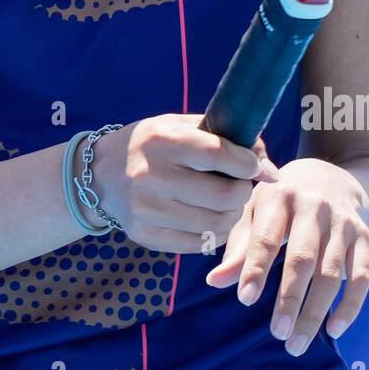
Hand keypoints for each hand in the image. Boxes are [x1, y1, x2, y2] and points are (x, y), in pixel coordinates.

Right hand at [85, 114, 278, 253]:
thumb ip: (223, 136)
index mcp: (163, 141)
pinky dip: (214, 232)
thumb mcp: (179, 126)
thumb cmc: (151, 145)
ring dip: (233, 214)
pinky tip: (208, 216)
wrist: (101, 174)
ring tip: (227, 202)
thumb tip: (267, 165)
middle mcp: (153, 176)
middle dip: (244, 192)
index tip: (259, 168)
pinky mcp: (146, 236)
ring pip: (217, 223)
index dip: (249, 164)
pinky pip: (200, 243)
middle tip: (240, 186)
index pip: (219, 155)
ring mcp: (148, 210)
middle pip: (224, 196)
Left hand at [204, 157, 368, 354]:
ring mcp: (342, 221)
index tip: (245, 300)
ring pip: (332, 273)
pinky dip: (350, 306)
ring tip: (296, 343)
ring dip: (315, 311)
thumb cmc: (280, 203)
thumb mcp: (254, 212)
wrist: (330, 176)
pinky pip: (363, 276)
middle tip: (277, 334)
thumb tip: (214, 281)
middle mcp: (313, 206)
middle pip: (302, 258)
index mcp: (278, 196)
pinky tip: (333, 330)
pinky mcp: (364, 236)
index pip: (266, 237)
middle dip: (289, 299)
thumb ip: (238, 248)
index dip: (255, 269)